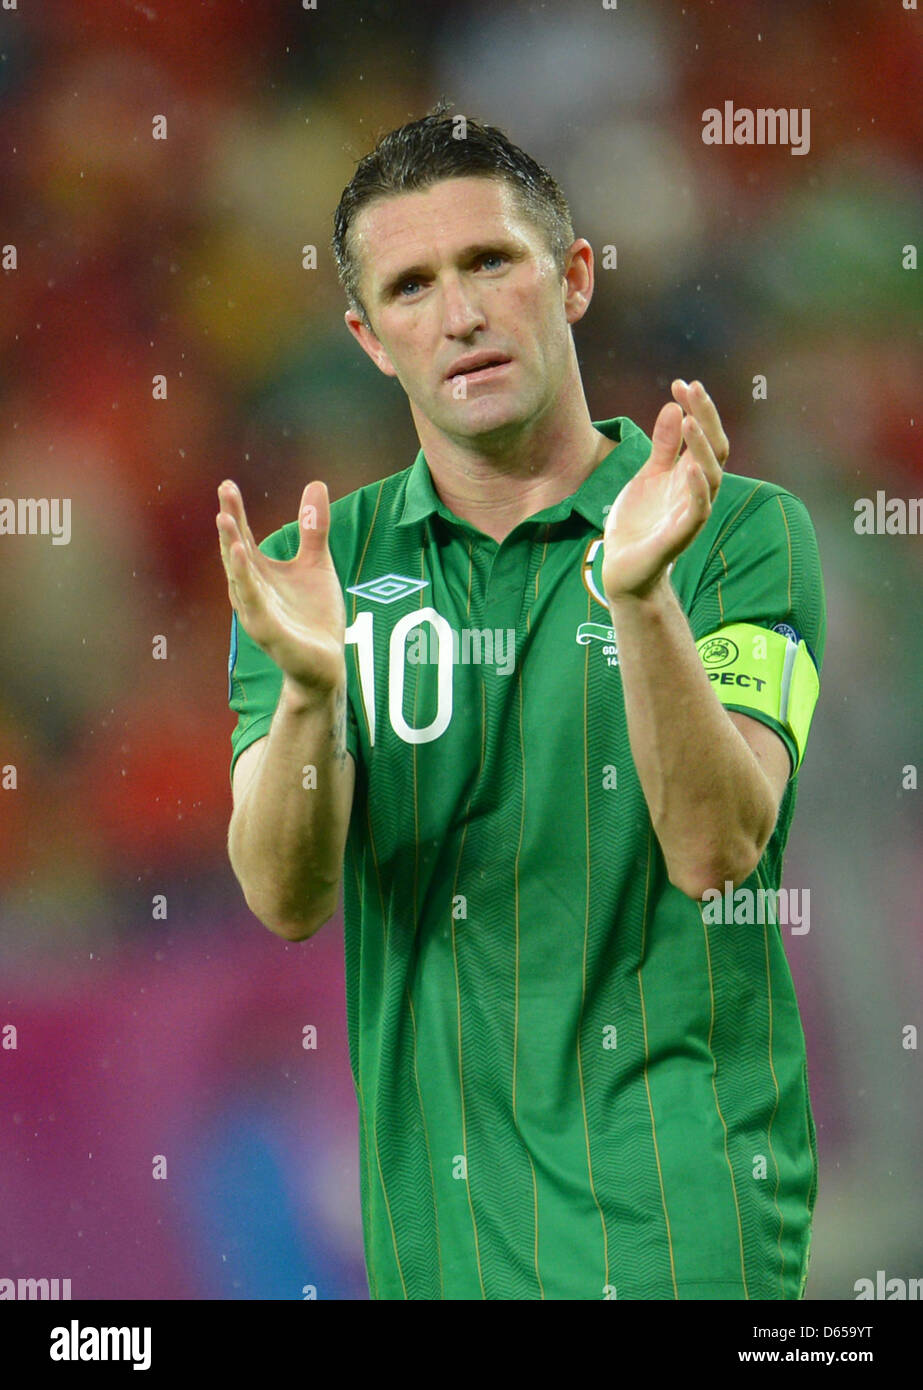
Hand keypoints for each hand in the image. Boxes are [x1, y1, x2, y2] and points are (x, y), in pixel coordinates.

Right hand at [216, 479, 346, 694]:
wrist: (326, 664)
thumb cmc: (315, 616)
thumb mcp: (317, 563)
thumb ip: (313, 528)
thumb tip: (315, 483)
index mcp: (259, 575)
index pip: (243, 538)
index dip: (235, 512)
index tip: (227, 485)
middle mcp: (251, 591)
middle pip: (236, 552)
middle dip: (230, 523)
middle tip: (225, 490)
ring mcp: (257, 612)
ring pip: (239, 577)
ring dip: (231, 548)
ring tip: (225, 519)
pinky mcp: (268, 632)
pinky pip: (254, 604)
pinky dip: (245, 581)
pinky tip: (241, 557)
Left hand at [602, 379, 728, 601]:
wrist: (622, 568)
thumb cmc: (639, 522)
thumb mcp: (647, 476)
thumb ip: (662, 447)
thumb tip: (673, 408)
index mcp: (689, 475)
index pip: (704, 436)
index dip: (698, 408)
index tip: (681, 383)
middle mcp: (697, 492)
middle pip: (715, 450)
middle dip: (706, 417)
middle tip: (692, 388)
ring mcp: (691, 514)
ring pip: (711, 477)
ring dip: (702, 448)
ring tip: (690, 420)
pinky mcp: (679, 536)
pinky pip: (697, 511)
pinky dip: (697, 489)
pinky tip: (690, 469)